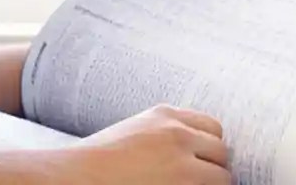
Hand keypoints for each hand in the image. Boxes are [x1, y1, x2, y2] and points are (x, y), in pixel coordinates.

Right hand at [62, 104, 230, 184]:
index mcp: (164, 116)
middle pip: (221, 151)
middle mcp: (178, 135)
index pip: (212, 127)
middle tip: (198, 183)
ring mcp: (182, 165)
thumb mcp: (132, 135)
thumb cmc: (94, 165)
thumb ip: (162, 138)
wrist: (72, 180)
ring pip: (222, 178)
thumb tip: (192, 157)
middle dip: (213, 169)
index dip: (208, 149)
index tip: (201, 163)